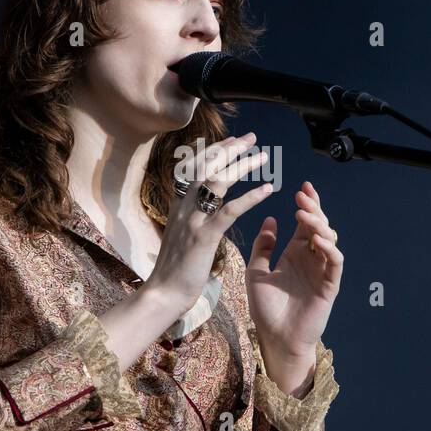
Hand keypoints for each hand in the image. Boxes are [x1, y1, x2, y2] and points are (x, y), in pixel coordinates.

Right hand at [144, 132, 272, 314]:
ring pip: (217, 181)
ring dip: (242, 165)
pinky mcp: (204, 237)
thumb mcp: (180, 235)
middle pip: (205, 166)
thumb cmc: (174, 270)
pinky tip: (267, 189)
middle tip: (251, 137)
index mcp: (179, 205)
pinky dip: (250, 197)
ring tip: (263, 156)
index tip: (232, 140)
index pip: (194, 166)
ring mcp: (193, 220)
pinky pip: (230, 210)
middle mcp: (184, 206)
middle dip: (229, 148)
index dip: (214, 150)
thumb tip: (199, 204)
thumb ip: (188, 216)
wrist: (163, 294)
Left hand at [245, 181, 342, 394]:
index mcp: (295, 253)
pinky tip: (318, 239)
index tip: (301, 188)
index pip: (306, 222)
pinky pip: (335, 262)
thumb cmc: (265, 309)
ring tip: (303, 214)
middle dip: (313, 208)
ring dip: (319, 224)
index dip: (307, 204)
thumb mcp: (256, 272)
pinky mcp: (329, 285)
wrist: (274, 338)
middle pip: (319, 225)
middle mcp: (311, 259)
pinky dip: (329, 248)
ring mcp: (321, 271)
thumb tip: (271, 219)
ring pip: (329, 239)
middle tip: (303, 195)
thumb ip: (263, 246)